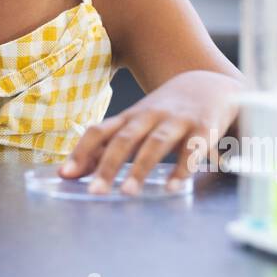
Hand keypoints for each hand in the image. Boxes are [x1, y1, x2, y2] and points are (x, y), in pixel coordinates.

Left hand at [59, 70, 240, 195]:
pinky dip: (182, 168)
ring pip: (155, 143)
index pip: (99, 131)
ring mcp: (176, 121)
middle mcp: (150, 117)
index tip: (66, 175)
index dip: (82, 151)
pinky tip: (173, 186)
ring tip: (127, 192)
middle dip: (108, 166)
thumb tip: (69, 173)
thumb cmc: (165, 113)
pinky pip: (191, 149)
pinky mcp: (203, 128)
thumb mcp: (135, 125)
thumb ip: (105, 148)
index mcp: (130, 118)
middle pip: (125, 139)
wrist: (210, 83)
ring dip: (140, 168)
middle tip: (95, 192)